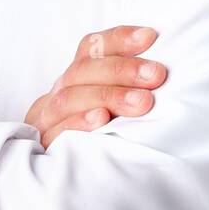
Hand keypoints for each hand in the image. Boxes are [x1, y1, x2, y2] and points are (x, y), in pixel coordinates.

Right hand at [25, 25, 166, 149]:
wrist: (64, 173)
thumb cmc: (102, 130)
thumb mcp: (115, 101)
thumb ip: (133, 84)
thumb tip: (164, 69)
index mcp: (78, 75)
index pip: (92, 46)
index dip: (119, 39)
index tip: (149, 37)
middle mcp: (61, 90)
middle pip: (83, 70)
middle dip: (122, 70)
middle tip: (156, 75)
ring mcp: (49, 116)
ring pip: (69, 97)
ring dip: (108, 95)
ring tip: (141, 101)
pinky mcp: (45, 144)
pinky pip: (57, 130)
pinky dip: (79, 122)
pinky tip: (102, 119)